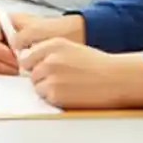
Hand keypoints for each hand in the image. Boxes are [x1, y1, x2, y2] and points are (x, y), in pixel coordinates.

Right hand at [0, 13, 84, 74]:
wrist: (61, 39)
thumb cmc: (50, 31)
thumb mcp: (39, 29)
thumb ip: (25, 35)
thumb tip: (12, 45)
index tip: (17, 59)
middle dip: (1, 64)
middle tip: (19, 69)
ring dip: (2, 70)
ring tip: (20, 72)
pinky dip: (3, 74)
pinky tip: (18, 74)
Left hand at [20, 38, 142, 109]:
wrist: (116, 79)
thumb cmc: (96, 65)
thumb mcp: (70, 48)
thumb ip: (48, 52)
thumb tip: (26, 60)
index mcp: (53, 44)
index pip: (26, 56)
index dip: (34, 64)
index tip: (44, 68)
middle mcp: (49, 59)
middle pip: (30, 71)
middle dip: (41, 77)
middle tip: (61, 79)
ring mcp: (51, 76)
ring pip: (36, 85)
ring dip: (47, 88)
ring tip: (68, 86)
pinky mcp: (55, 93)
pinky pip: (44, 97)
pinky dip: (54, 98)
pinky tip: (71, 93)